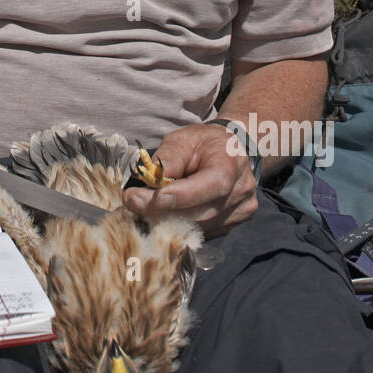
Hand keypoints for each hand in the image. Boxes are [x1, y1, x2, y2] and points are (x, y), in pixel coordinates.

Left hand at [121, 123, 258, 236]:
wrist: (228, 151)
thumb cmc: (203, 143)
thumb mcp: (182, 140)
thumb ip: (168, 159)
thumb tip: (148, 182)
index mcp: (231, 163)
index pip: (208, 186)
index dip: (176, 197)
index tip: (141, 198)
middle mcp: (240, 191)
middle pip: (200, 213)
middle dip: (161, 211)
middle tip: (132, 203)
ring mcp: (239, 212)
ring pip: (198, 227)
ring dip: (167, 221)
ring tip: (144, 207)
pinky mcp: (231, 225)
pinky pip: (201, 233)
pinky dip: (179, 226)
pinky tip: (164, 214)